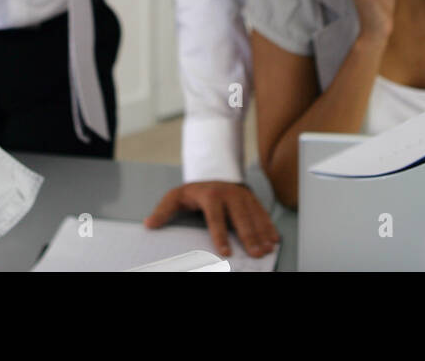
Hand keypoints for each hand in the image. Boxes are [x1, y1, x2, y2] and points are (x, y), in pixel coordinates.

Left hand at [143, 181, 279, 257]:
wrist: (213, 172)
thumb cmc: (194, 191)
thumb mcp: (176, 197)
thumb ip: (164, 210)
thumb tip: (149, 224)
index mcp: (210, 196)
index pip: (216, 218)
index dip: (220, 236)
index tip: (226, 252)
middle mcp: (229, 195)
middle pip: (240, 218)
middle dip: (249, 237)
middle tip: (256, 253)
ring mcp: (243, 196)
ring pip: (254, 215)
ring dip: (262, 233)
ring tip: (267, 248)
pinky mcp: (252, 198)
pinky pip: (262, 212)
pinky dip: (269, 225)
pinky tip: (274, 238)